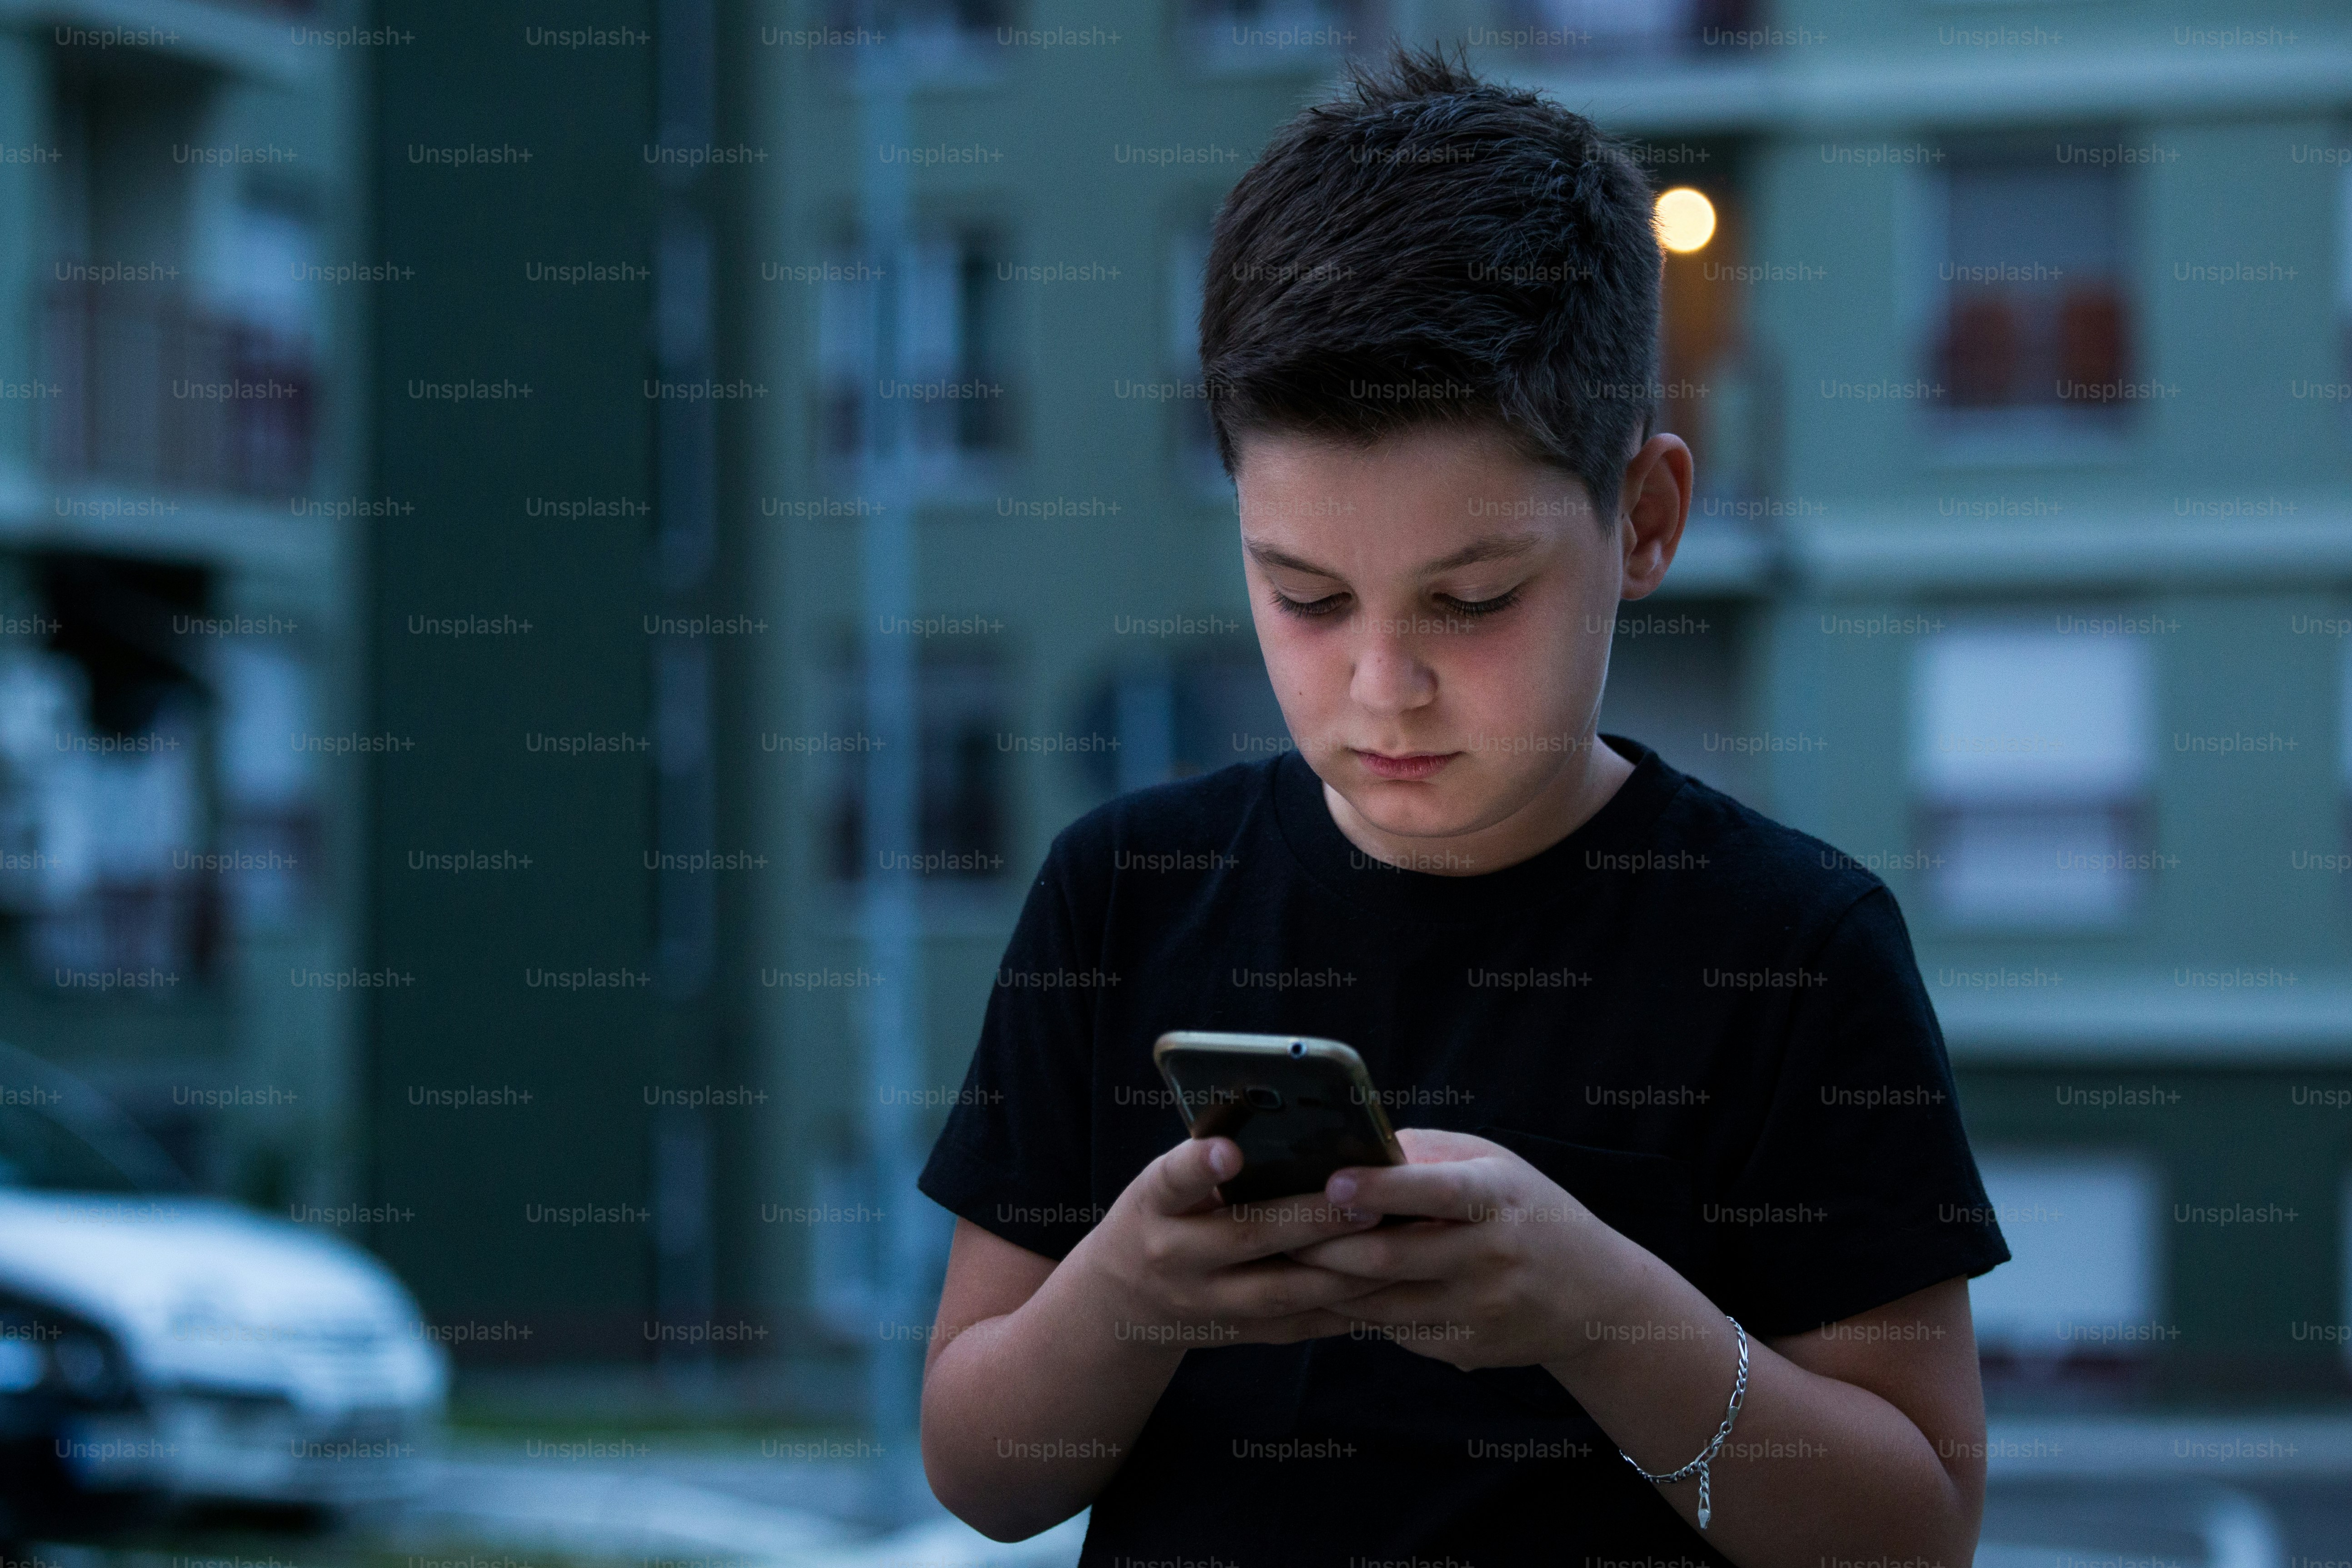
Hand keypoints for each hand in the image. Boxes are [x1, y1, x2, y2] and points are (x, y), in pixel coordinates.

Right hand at [1068, 1134, 1393, 1349]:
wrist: (1122, 1303)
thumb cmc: (1160, 1215)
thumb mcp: (1163, 1183)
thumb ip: (1208, 1158)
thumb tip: (1288, 1118)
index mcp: (1152, 1207)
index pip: (1171, 1181)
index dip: (1198, 1167)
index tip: (1229, 1149)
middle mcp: (1173, 1257)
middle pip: (1245, 1238)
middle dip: (1309, 1221)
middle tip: (1366, 1199)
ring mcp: (1205, 1303)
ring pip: (1279, 1292)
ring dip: (1340, 1270)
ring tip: (1390, 1241)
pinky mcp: (1237, 1334)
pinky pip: (1297, 1325)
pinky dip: (1342, 1309)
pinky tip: (1384, 1286)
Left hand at [1286, 1127, 1638, 1369]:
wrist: (1596, 1296)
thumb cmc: (1526, 1212)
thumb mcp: (1493, 1166)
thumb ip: (1426, 1156)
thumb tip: (1352, 1150)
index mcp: (1496, 1198)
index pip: (1432, 1192)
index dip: (1379, 1190)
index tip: (1330, 1183)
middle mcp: (1490, 1257)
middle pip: (1387, 1257)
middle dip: (1322, 1246)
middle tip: (1273, 1229)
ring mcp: (1479, 1310)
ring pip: (1380, 1303)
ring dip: (1327, 1283)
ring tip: (1286, 1260)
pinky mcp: (1468, 1350)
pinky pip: (1395, 1331)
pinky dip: (1359, 1311)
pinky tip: (1332, 1292)